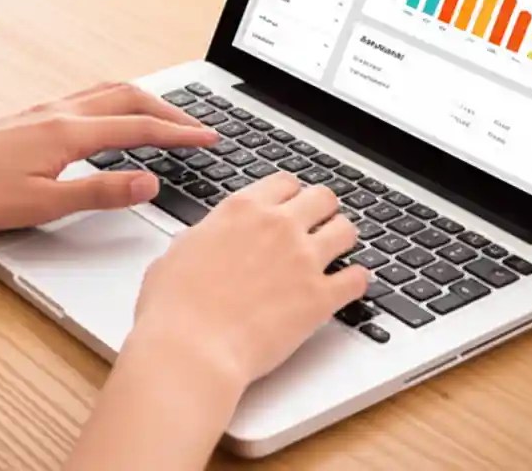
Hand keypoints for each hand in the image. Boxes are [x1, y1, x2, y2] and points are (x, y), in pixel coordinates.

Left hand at [0, 82, 218, 232]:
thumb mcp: (44, 205)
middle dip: (170, 111)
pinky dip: (115, 102)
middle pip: (129, 98)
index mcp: (68, 132)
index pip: (139, 129)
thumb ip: (101, 192)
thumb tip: (150, 181)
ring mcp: (42, 111)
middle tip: (199, 129)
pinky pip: (86, 97)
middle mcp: (58, 113)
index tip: (210, 139)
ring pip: (107, 92)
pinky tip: (111, 119)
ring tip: (165, 118)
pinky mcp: (28, 117)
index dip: (180, 134)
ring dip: (143, 101)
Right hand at [131, 173, 368, 393]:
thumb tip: (204, 240)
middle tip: (317, 227)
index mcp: (242, 210)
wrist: (191, 349)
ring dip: (342, 240)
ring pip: (347, 230)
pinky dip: (355, 282)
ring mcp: (303, 260)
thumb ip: (203, 238)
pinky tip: (346, 287)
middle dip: (322, 211)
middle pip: (323, 197)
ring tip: (335, 254)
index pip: (285, 182)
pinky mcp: (320, 298)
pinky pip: (358, 278)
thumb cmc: (174, 308)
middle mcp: (278, 226)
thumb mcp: (177, 253)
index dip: (290, 196)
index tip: (291, 207)